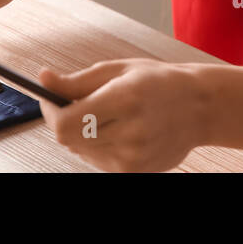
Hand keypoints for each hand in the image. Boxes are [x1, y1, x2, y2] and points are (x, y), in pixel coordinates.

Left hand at [37, 59, 209, 171]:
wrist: (199, 108)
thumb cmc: (159, 83)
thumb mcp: (118, 71)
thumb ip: (77, 81)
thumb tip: (43, 79)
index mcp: (125, 100)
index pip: (65, 123)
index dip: (49, 112)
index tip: (48, 98)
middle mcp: (130, 133)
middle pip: (68, 139)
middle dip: (64, 119)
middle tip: (77, 102)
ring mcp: (132, 158)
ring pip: (80, 150)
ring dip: (82, 132)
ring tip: (109, 114)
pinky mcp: (133, 173)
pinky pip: (97, 160)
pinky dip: (98, 144)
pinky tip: (120, 129)